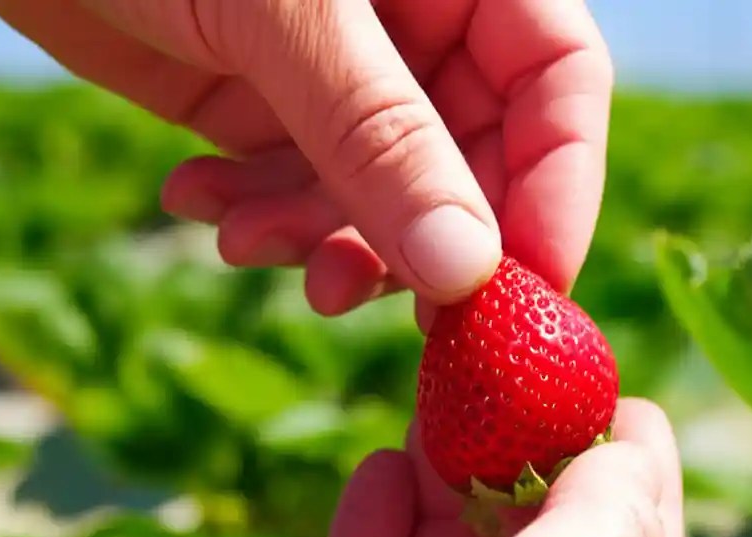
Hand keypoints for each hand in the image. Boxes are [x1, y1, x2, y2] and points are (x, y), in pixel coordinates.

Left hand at [0, 0, 612, 317]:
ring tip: (244, 244)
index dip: (558, 187)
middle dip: (409, 237)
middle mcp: (412, 24)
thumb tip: (466, 274)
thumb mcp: (285, 14)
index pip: (560, 80)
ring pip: (375, 195)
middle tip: (348, 293)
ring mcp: (335, 71)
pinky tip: (191, 199)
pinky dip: (249, 217)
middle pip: (470, 160)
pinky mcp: (259, 104)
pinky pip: (291, 191)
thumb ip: (379, 138)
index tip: (528, 288)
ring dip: (316, 239)